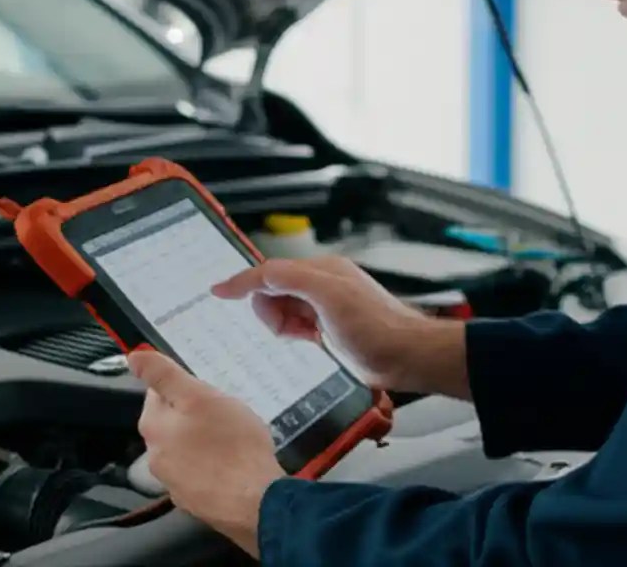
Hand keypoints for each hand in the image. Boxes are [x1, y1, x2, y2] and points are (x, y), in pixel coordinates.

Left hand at [128, 349, 284, 558]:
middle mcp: (155, 457)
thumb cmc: (232, 444)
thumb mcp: (200, 397)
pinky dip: (212, 466)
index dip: (184, 387)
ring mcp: (174, 484)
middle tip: (225, 414)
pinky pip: (200, 474)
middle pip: (172, 423)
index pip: (157, 393)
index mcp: (154, 427)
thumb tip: (133, 357)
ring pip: (186, 450)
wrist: (255, 501)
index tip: (208, 392)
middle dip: (194, 415)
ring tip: (233, 439)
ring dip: (203, 441)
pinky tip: (234, 465)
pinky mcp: (195, 501)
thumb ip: (165, 376)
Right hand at [211, 256, 471, 398]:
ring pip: (283, 313)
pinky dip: (294, 336)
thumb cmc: (376, 326)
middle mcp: (322, 285)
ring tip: (306, 339)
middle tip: (292, 331)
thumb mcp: (328, 295)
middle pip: (273, 293)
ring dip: (284, 327)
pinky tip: (310, 344)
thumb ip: (288, 279)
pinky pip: (296, 329)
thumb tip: (252, 277)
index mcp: (321, 270)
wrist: (407, 357)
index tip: (218, 293)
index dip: (244, 282)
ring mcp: (325, 308)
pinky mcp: (329, 331)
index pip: (271, 271)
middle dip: (272, 313)